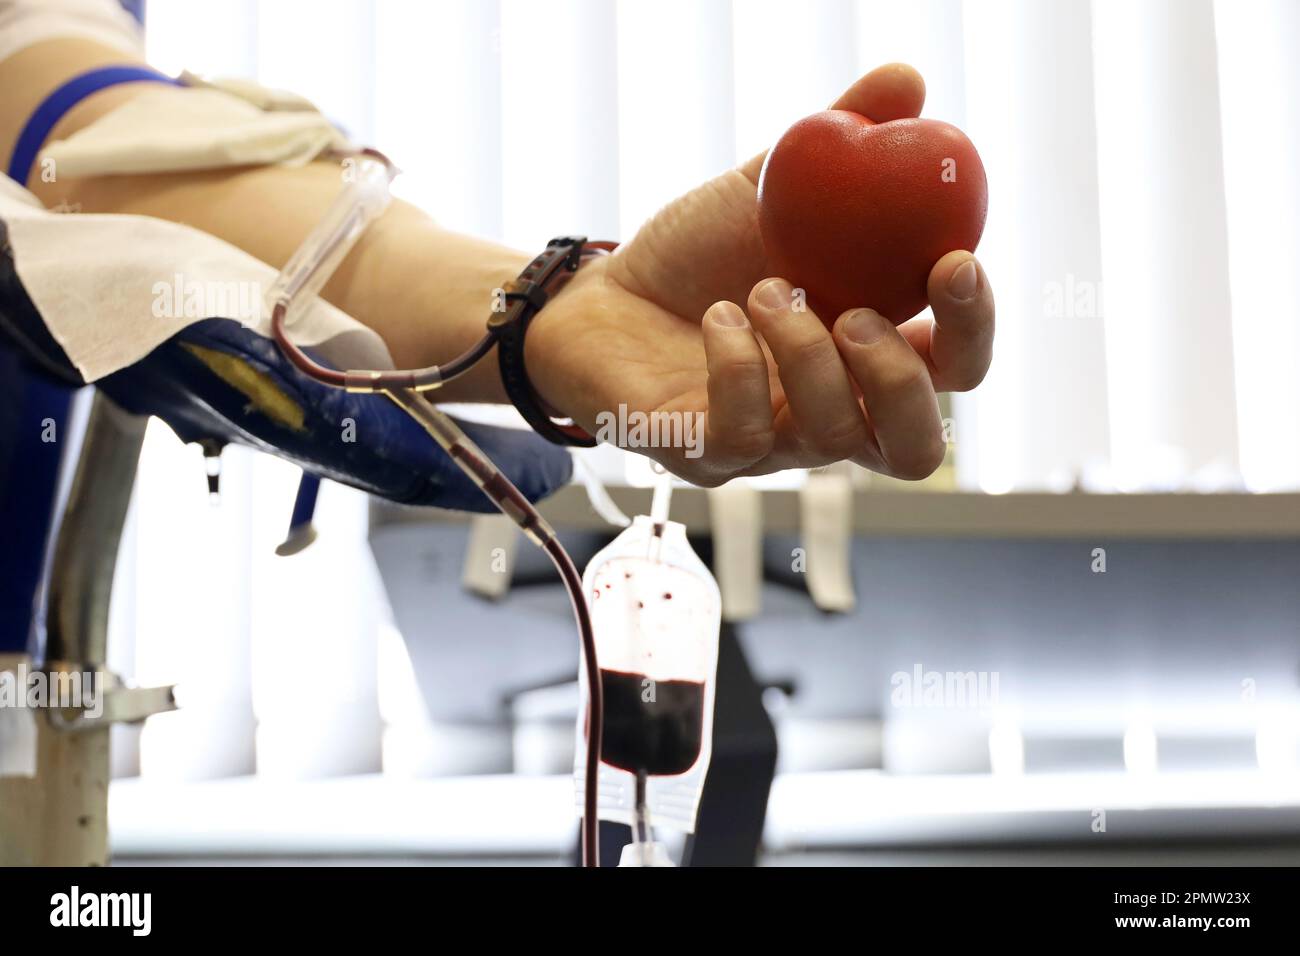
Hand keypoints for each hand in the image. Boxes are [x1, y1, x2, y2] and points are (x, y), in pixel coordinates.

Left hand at [526, 63, 994, 486]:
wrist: (598, 293)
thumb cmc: (695, 254)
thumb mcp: (771, 190)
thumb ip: (840, 146)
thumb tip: (906, 81)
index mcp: (868, 355)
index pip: (955, 371)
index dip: (972, 328)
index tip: (952, 260)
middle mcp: (832, 413)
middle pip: (913, 449)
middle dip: (900, 379)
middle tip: (855, 312)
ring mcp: (771, 445)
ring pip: (832, 437)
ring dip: (806, 352)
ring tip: (763, 288)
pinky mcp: (705, 455)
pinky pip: (744, 435)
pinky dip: (737, 366)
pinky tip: (718, 316)